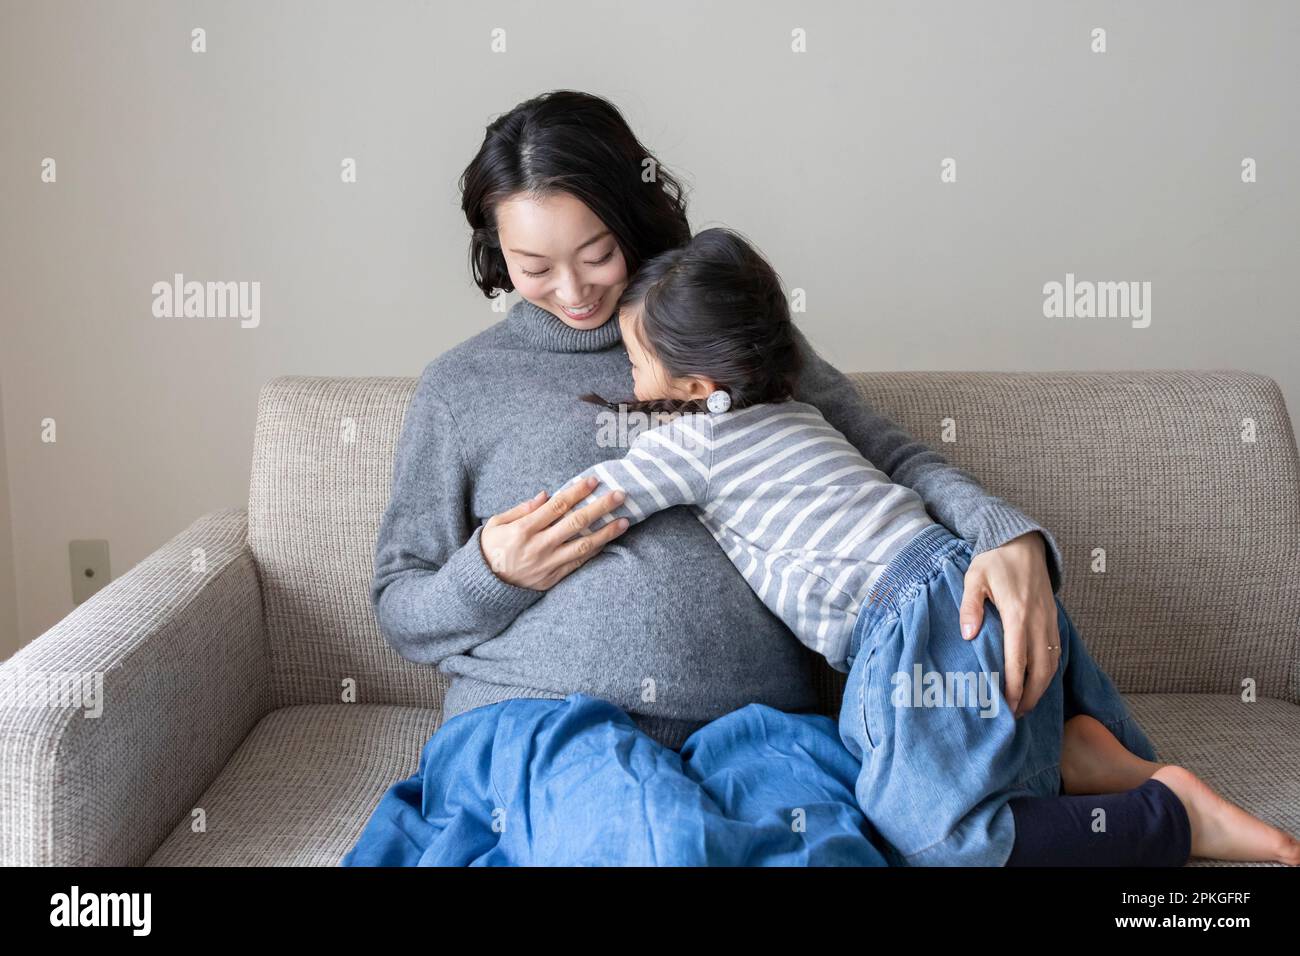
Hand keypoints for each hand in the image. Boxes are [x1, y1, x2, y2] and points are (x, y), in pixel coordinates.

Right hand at [479, 476, 628, 589]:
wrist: (485, 585)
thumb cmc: (491, 548)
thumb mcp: (496, 524)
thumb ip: (521, 509)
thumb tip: (545, 496)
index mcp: (524, 529)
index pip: (557, 506)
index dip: (577, 492)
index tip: (594, 481)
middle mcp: (538, 546)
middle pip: (575, 523)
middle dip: (600, 507)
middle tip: (619, 495)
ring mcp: (547, 564)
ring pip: (583, 546)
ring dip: (606, 533)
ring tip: (625, 521)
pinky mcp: (553, 578)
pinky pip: (578, 563)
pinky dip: (594, 551)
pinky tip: (608, 540)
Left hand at [958, 531, 1058, 718]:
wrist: (1023, 541)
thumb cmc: (994, 560)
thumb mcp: (974, 578)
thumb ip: (970, 607)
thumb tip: (968, 635)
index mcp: (1017, 614)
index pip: (1018, 660)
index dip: (1014, 687)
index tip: (1007, 706)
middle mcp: (1038, 621)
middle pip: (1040, 669)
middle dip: (1031, 696)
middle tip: (1017, 715)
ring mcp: (1049, 620)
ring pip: (1052, 662)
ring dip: (1042, 687)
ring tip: (1027, 705)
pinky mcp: (1054, 618)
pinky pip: (1056, 650)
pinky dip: (1049, 671)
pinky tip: (1038, 682)